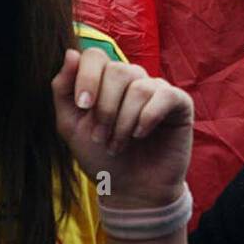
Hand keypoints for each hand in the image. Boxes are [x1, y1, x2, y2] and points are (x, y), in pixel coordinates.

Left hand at [53, 48, 194, 207]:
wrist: (130, 190)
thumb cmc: (100, 157)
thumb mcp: (71, 125)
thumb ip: (64, 89)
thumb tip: (72, 53)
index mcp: (105, 81)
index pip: (96, 56)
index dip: (88, 78)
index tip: (83, 108)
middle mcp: (132, 80)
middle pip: (118, 71)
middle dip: (105, 109)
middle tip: (101, 138)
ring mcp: (157, 90)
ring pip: (139, 87)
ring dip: (124, 121)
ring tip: (119, 144)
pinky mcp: (179, 103)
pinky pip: (165, 96)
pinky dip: (148, 117)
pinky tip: (141, 134)